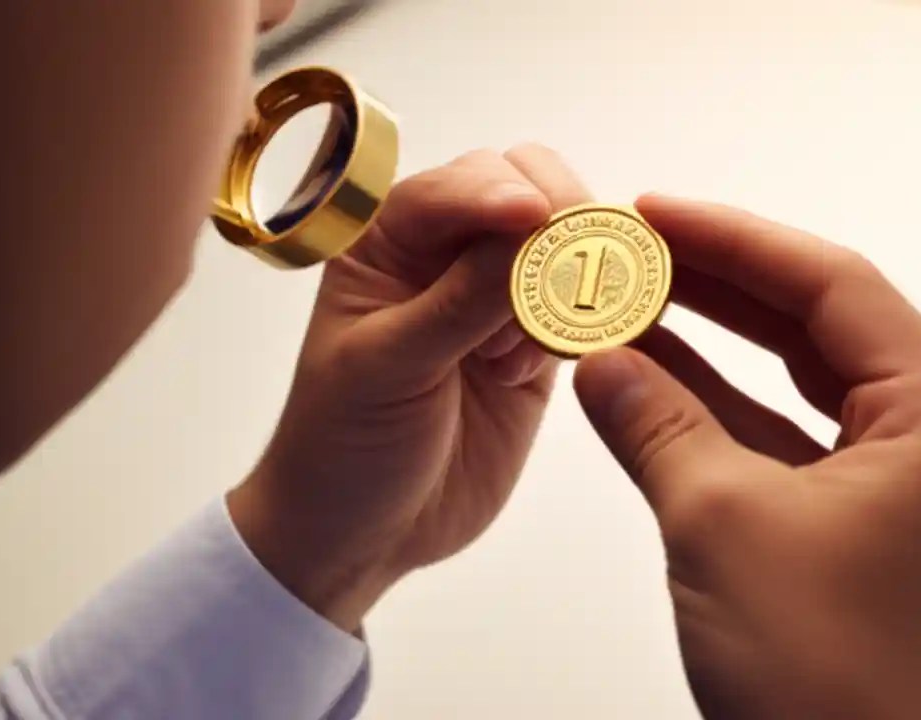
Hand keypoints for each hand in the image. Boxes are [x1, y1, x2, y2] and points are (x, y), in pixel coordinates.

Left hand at [229, 145, 591, 629]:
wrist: (363, 533)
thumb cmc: (343, 445)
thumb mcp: (385, 368)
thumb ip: (458, 301)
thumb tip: (533, 230)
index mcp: (384, 240)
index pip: (454, 187)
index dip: (499, 194)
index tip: (538, 218)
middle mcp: (443, 254)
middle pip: (521, 189)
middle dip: (554, 218)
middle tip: (571, 263)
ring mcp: (493, 298)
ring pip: (559, 244)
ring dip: (568, 276)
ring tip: (528, 344)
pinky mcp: (533, 346)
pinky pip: (577, 308)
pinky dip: (578, 324)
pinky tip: (533, 369)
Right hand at [574, 196, 920, 718]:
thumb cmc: (830, 686)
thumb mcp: (720, 525)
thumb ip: (654, 422)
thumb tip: (596, 356)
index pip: (830, 286)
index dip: (734, 241)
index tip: (655, 213)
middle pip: (814, 322)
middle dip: (718, 282)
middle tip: (634, 243)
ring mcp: (890, 483)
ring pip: (789, 381)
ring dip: (709, 342)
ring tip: (629, 294)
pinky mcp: (847, 525)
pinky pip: (774, 440)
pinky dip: (710, 409)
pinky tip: (644, 377)